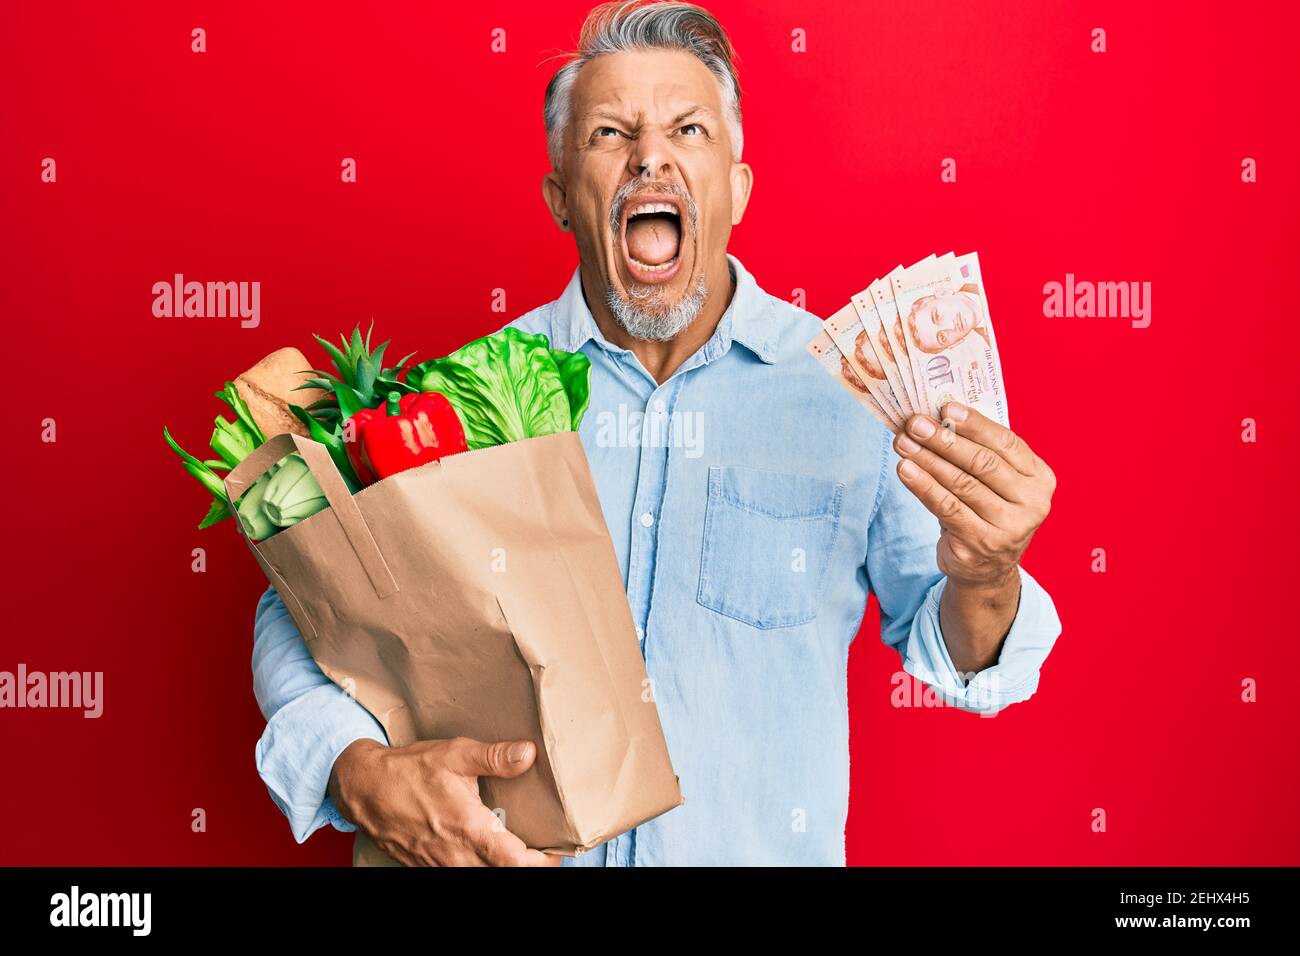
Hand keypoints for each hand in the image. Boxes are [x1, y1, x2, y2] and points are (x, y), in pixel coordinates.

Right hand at [329, 736, 561, 866]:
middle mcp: (456, 854)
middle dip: (526, 863)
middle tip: (542, 846)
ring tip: (516, 847)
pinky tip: (483, 846)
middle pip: (503, 872)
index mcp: (469, 828)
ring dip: (501, 864)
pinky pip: (459, 871)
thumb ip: (494, 757)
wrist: (364, 788)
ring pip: (481, 874)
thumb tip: (528, 754)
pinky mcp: (426, 866)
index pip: (516, 862)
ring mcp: (439, 864)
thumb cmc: (408, 770)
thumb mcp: (455, 754)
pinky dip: (477, 863)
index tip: (557, 850)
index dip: (542, 862)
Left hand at [893, 402, 1054, 589]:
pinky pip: (946, 507)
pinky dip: (923, 486)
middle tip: (915, 422)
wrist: (986, 570)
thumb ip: (979, 453)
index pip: (1007, 443)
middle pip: (983, 462)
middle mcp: (1033, 503)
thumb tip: (937, 417)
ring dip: (928, 459)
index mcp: (1040, 479)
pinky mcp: (980, 543)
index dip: (975, 424)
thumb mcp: (995, 484)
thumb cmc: (985, 512)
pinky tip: (905, 470)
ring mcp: (1009, 526)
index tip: (946, 408)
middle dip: (944, 439)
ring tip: (903, 442)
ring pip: (962, 483)